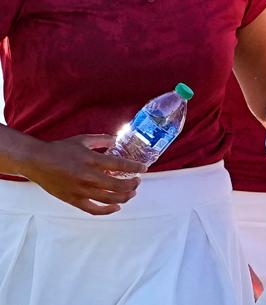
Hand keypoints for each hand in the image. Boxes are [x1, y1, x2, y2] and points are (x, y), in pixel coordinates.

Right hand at [20, 134, 145, 214]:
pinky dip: (107, 211)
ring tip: (131, 193)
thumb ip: (102, 139)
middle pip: (118, 185)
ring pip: (109, 199)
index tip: (144, 168)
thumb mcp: (83, 139)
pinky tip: (116, 207)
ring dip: (124, 197)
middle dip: (132, 184)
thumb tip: (116, 140)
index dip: (135, 167)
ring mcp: (81, 190)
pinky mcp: (73, 200)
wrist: (36, 161)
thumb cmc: (60, 149)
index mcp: (92, 160)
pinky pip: (93, 210)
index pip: (120, 165)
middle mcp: (89, 177)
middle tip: (137, 181)